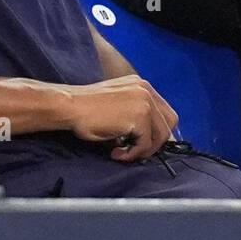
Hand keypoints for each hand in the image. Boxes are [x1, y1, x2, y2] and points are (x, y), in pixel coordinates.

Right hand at [63, 74, 178, 161]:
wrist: (70, 106)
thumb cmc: (85, 108)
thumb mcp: (116, 102)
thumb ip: (134, 112)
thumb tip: (146, 138)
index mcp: (141, 85)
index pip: (164, 111)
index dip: (157, 130)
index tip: (142, 142)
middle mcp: (146, 90)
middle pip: (170, 122)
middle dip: (155, 141)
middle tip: (136, 151)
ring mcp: (144, 102)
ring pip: (160, 135)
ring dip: (143, 150)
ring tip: (123, 153)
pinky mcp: (139, 117)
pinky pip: (145, 144)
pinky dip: (133, 154)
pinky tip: (116, 153)